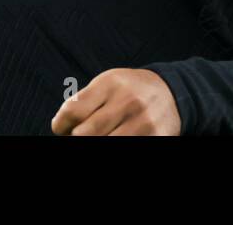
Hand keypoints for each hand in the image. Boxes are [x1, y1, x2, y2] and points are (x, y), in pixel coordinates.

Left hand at [51, 68, 180, 135]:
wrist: (171, 93)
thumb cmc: (129, 91)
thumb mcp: (107, 83)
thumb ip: (84, 101)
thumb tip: (61, 127)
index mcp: (111, 83)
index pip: (73, 111)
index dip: (61, 125)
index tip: (62, 128)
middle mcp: (128, 101)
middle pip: (85, 133)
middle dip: (77, 137)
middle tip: (81, 134)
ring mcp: (143, 122)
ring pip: (104, 144)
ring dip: (96, 143)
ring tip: (100, 135)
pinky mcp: (155, 138)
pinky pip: (126, 149)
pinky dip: (115, 147)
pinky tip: (115, 137)